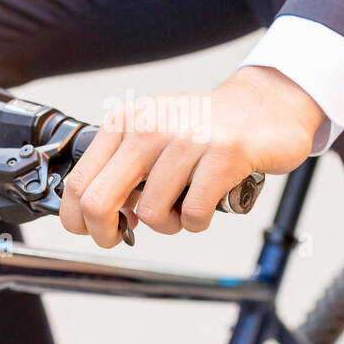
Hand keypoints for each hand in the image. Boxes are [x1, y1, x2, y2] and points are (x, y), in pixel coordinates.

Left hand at [60, 66, 324, 246]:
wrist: (266, 105)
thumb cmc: (207, 129)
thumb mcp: (153, 134)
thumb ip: (122, 169)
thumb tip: (95, 217)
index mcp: (126, 122)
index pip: (79, 181)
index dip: (77, 219)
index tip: (93, 231)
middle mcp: (150, 126)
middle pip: (98, 201)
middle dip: (105, 233)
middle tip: (121, 237)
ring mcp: (187, 140)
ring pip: (151, 214)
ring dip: (168, 225)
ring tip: (184, 209)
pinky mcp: (224, 156)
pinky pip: (194, 215)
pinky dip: (198, 222)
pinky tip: (207, 206)